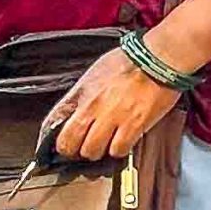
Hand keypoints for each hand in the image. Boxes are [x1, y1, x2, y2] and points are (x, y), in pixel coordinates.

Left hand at [45, 47, 180, 161]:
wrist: (157, 58)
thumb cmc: (132, 60)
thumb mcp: (96, 71)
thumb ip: (83, 92)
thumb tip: (74, 109)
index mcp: (82, 91)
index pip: (53, 121)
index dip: (53, 136)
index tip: (57, 143)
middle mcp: (93, 106)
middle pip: (68, 143)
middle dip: (73, 150)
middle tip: (81, 147)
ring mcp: (112, 117)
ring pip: (91, 151)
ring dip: (97, 151)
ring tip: (105, 144)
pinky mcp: (133, 126)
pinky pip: (117, 150)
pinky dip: (118, 150)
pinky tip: (122, 142)